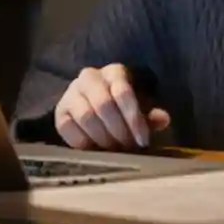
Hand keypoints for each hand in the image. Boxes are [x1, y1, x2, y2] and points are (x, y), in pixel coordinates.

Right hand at [54, 64, 170, 150]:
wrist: (91, 105)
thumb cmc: (122, 108)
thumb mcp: (139, 108)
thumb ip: (150, 115)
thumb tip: (163, 119)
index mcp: (114, 72)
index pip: (123, 92)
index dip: (134, 118)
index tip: (142, 140)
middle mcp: (89, 77)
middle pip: (103, 104)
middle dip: (118, 131)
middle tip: (127, 148)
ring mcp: (71, 92)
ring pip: (86, 117)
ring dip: (102, 138)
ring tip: (114, 151)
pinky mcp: (59, 110)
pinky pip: (68, 128)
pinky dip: (84, 143)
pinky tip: (95, 150)